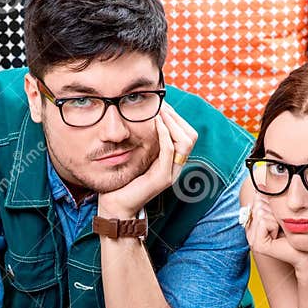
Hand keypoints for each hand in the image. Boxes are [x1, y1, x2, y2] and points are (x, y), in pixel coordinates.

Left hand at [97, 103, 196, 218]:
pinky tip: (155, 122)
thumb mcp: (137, 155)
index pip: (186, 134)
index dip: (176, 117)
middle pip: (190, 136)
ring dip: (172, 122)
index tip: (162, 103)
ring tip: (158, 110)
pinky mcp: (163, 178)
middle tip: (161, 103)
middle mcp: (176, 167)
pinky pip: (170, 151)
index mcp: (172, 161)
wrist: (116, 204)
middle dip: (176, 117)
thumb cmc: (123, 178)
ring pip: (185, 142)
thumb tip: (147, 116)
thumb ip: (146, 140)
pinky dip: (164, 134)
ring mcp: (171, 173)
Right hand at [243, 193, 307, 272]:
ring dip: (275, 219)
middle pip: (258, 205)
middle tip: (281, 225)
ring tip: (281, 231)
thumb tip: (260, 185)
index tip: (279, 218)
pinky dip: (274, 225)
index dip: (270, 204)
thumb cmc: (296, 231)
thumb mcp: (280, 212)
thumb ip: (268, 200)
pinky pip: (263, 222)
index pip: (256, 200)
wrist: (306, 251)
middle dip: (273, 211)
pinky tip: (278, 235)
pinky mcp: (257, 244)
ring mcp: (252, 239)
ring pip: (261, 212)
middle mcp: (250, 231)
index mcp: (252, 223)